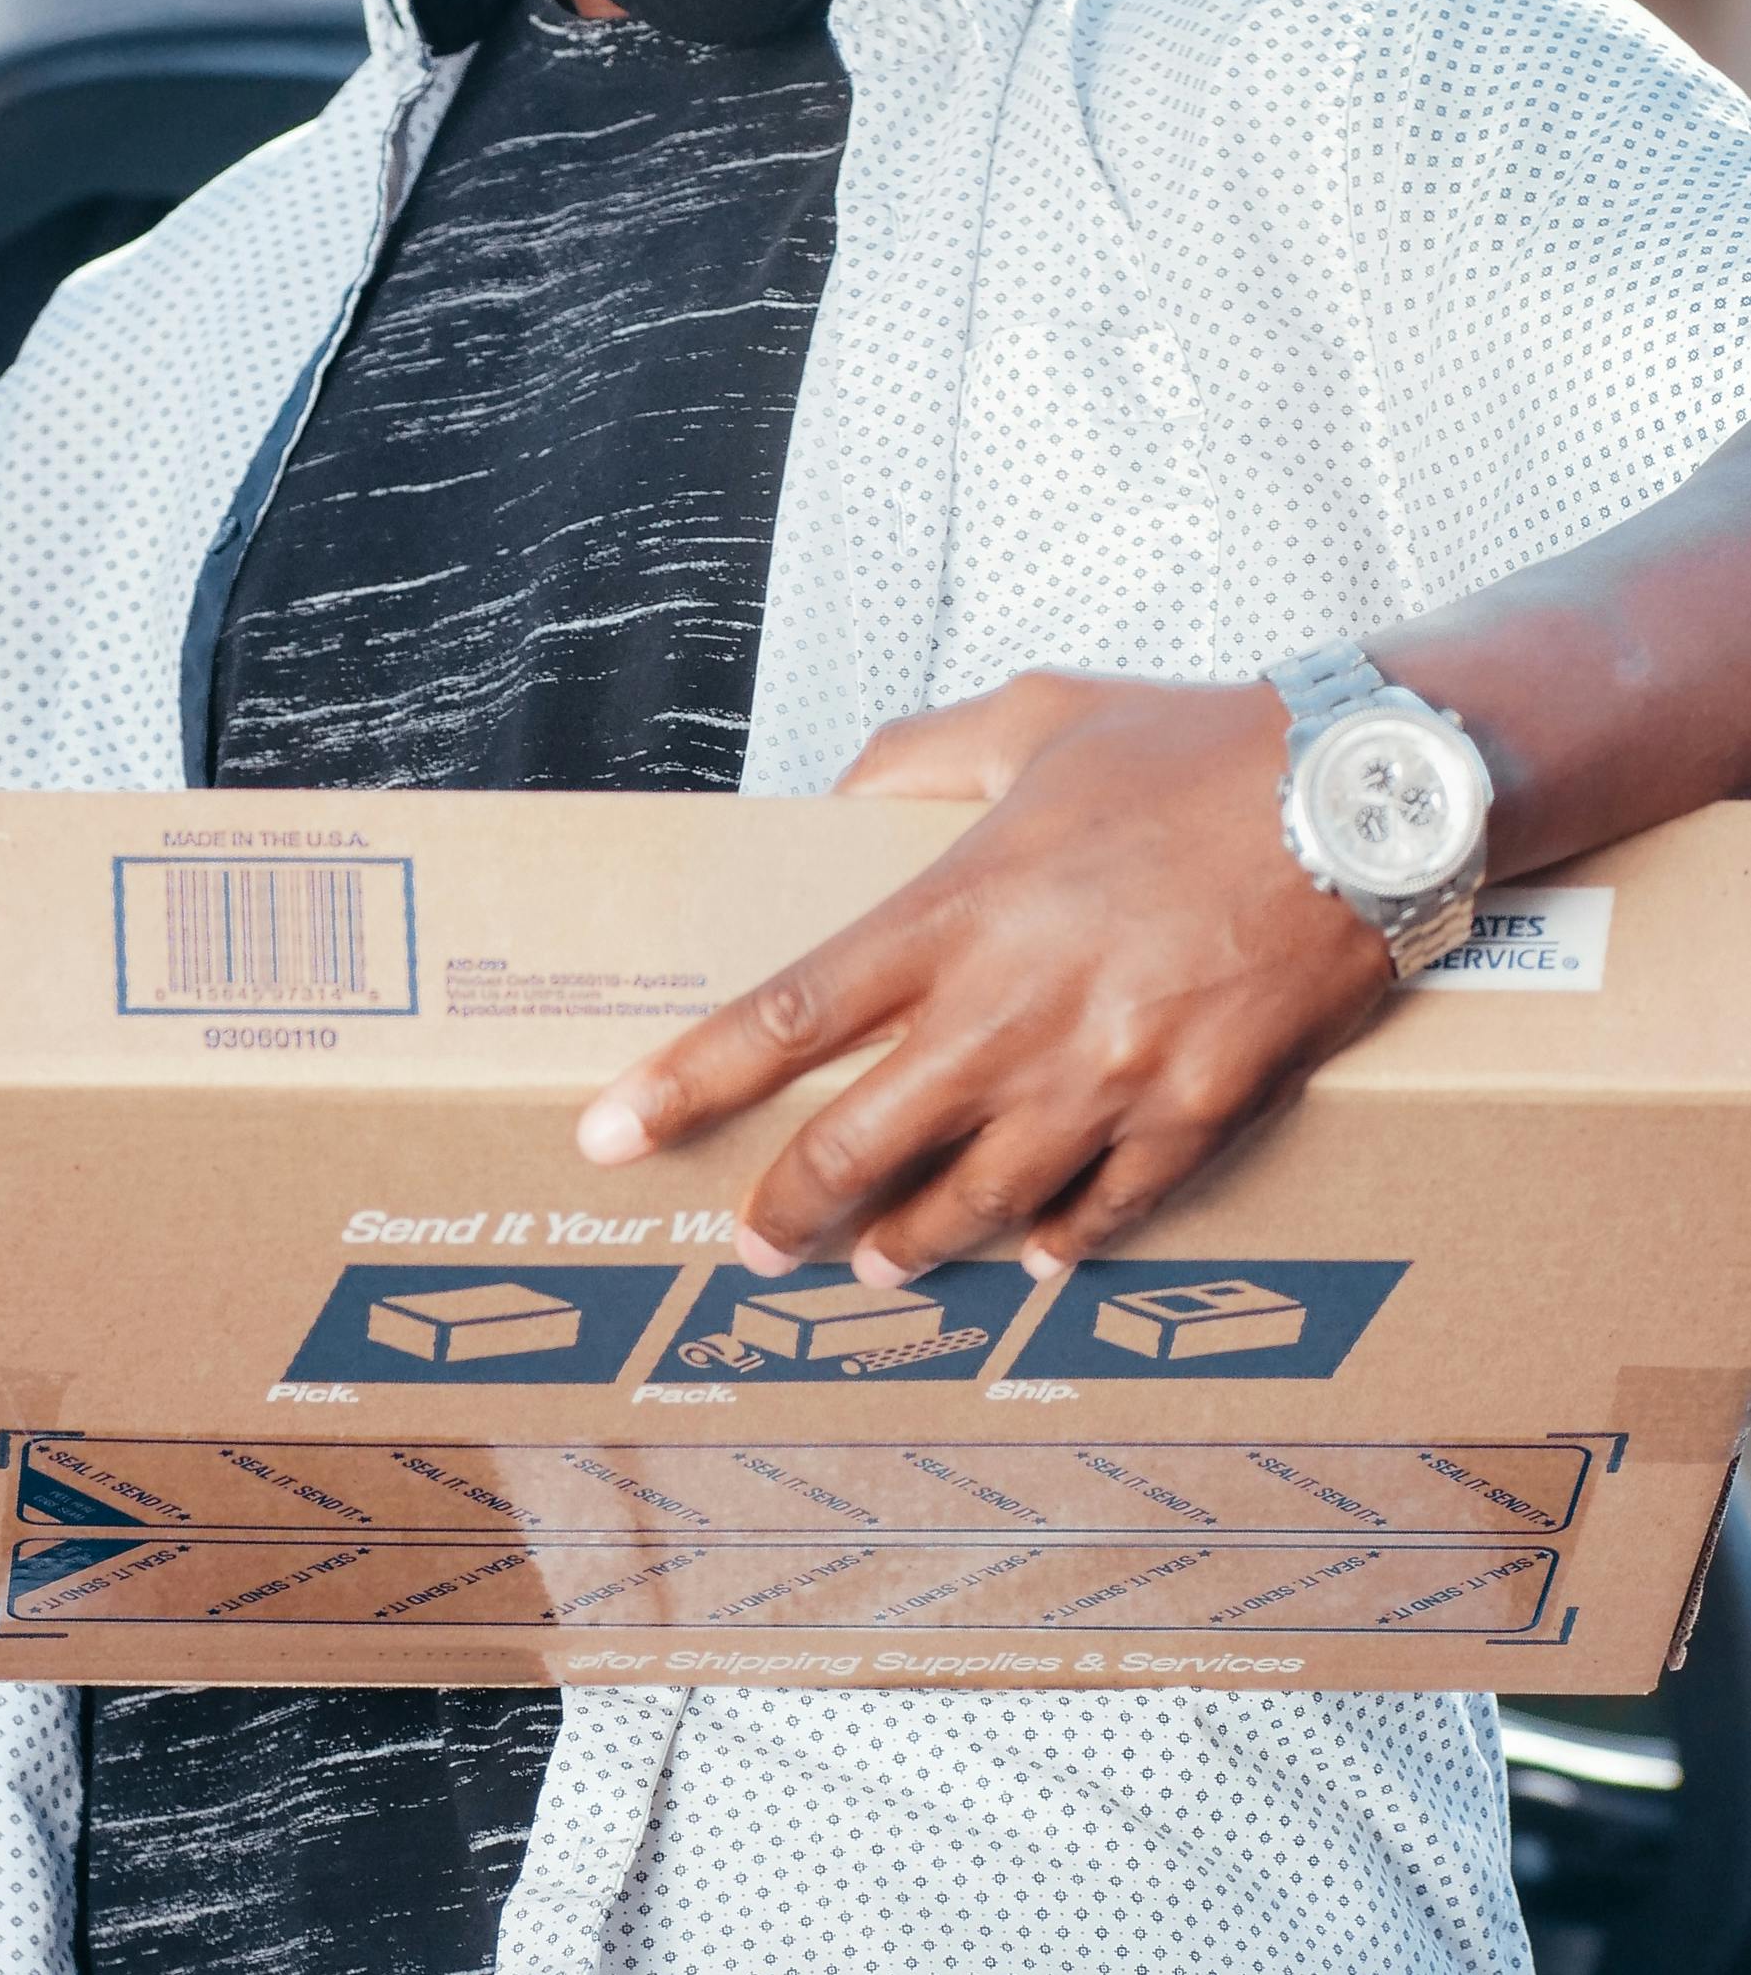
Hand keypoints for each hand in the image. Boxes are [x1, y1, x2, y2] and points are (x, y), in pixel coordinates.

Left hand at [575, 672, 1391, 1279]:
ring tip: (878, 1261)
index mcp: (961, 910)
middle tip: (752, 1243)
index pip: (788, 1015)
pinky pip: (1103, 1211)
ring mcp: (1105, 1076)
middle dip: (787, 1209)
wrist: (1363, 799)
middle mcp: (1014, 1011)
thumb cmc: (1202, 751)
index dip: (687, 1085)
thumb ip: (919, 756)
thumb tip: (845, 794)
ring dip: (908, 1243)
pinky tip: (1028, 1250)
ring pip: (972, 1202)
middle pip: (859, 1144)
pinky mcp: (1194, 1115)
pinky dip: (1054, 1240)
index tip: (611, 1134)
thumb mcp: (1038, 713)